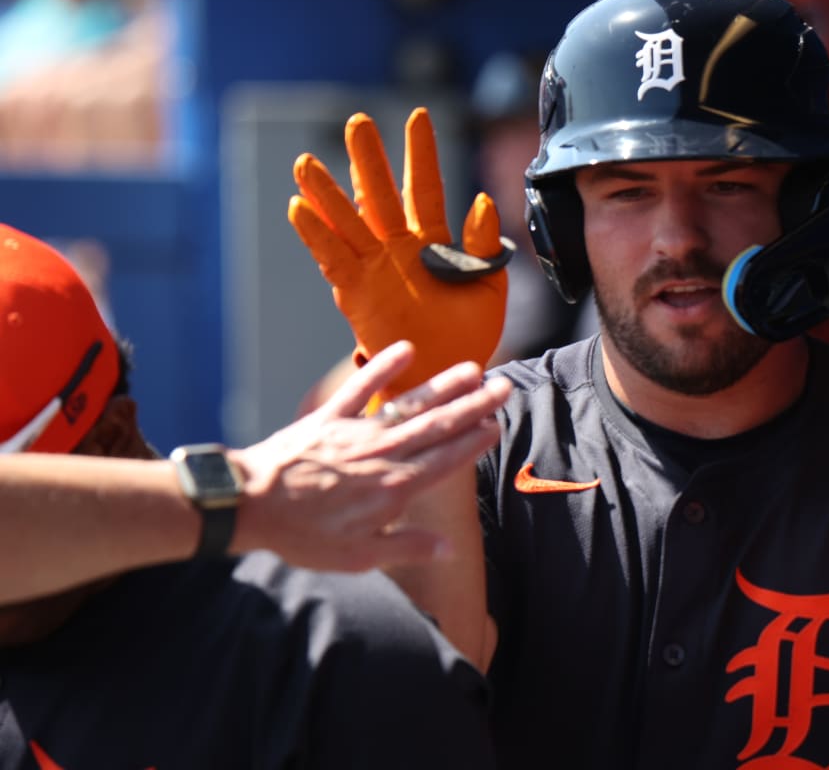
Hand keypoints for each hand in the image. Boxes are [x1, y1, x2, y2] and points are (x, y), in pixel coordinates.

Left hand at [230, 341, 509, 570]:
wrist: (248, 505)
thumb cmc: (303, 536)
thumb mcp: (358, 557)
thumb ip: (407, 548)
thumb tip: (448, 547)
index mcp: (395, 488)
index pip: (446, 460)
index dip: (473, 441)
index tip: (496, 424)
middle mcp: (384, 454)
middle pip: (437, 426)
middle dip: (473, 406)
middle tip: (502, 387)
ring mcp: (357, 433)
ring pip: (409, 405)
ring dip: (443, 386)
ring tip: (472, 370)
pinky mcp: (328, 418)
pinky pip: (359, 389)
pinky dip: (381, 368)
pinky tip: (405, 350)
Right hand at [288, 108, 508, 398]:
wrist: (448, 370)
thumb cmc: (470, 329)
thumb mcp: (488, 284)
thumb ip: (483, 245)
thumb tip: (483, 200)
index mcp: (431, 240)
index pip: (424, 187)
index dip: (421, 153)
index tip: (419, 115)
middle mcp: (397, 246)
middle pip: (379, 194)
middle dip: (368, 159)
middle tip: (357, 121)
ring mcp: (373, 266)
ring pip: (347, 220)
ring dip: (327, 192)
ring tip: (306, 161)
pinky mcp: (355, 291)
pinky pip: (333, 257)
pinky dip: (316, 233)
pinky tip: (299, 208)